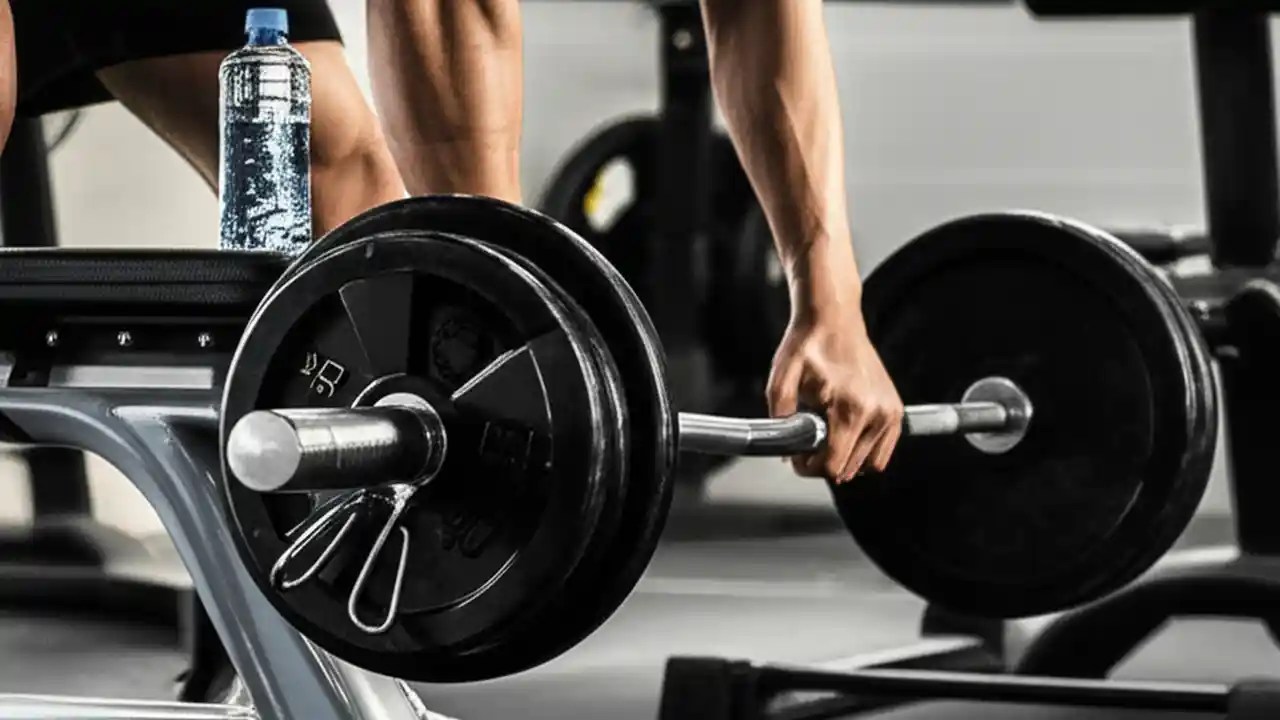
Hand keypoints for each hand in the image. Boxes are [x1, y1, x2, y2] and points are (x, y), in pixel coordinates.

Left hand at [767, 309, 904, 482]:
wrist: (834, 318)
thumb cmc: (807, 345)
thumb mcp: (781, 378)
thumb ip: (780, 416)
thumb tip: (788, 448)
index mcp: (851, 408)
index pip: (833, 466)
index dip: (809, 468)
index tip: (797, 457)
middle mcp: (877, 414)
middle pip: (849, 469)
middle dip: (823, 463)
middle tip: (806, 443)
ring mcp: (890, 413)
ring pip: (868, 465)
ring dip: (845, 460)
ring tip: (826, 438)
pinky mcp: (896, 410)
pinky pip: (882, 453)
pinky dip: (863, 452)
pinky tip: (844, 436)